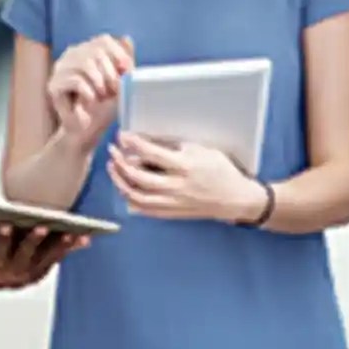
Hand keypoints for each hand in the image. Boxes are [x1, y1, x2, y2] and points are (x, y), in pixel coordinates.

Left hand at [0, 226, 87, 289]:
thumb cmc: (21, 263)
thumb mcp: (42, 259)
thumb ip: (62, 248)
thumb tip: (87, 239)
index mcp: (35, 270)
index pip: (52, 256)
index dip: (63, 246)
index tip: (71, 233)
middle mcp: (17, 271)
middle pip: (27, 254)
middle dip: (34, 241)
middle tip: (41, 227)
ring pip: (1, 252)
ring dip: (4, 239)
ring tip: (6, 224)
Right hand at [48, 34, 133, 149]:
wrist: (88, 131)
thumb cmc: (105, 106)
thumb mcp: (120, 82)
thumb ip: (124, 62)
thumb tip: (128, 38)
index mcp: (87, 51)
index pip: (102, 40)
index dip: (118, 53)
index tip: (127, 70)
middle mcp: (71, 55)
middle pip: (95, 51)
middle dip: (110, 72)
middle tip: (115, 90)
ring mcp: (60, 69)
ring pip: (84, 63)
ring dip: (100, 82)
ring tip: (104, 95)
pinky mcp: (53, 85)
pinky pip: (76, 80)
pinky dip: (89, 91)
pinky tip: (92, 100)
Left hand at [107, 132, 266, 222]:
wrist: (234, 198)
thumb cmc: (221, 170)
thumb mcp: (203, 150)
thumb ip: (177, 147)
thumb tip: (150, 142)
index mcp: (186, 167)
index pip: (152, 154)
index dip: (134, 143)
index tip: (123, 135)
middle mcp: (176, 186)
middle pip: (139, 177)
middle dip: (121, 163)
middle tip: (113, 150)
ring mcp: (172, 202)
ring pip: (137, 196)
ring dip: (121, 181)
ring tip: (113, 167)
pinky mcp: (171, 213)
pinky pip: (144, 209)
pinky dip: (130, 198)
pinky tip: (124, 187)